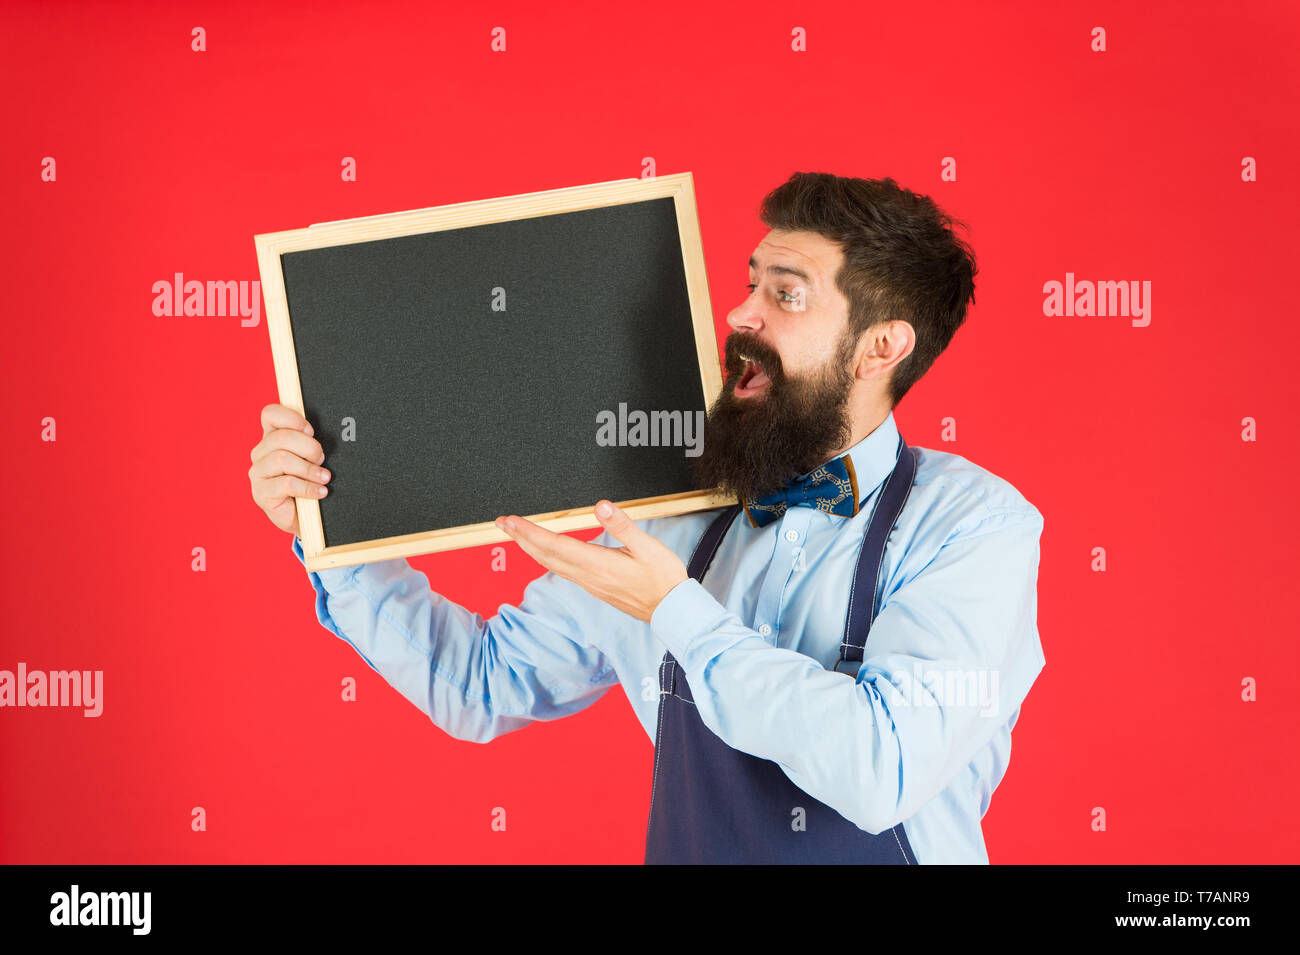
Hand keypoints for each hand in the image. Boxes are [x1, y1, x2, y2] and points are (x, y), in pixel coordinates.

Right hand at [249, 403, 330, 536]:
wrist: (307, 517)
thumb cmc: (311, 481)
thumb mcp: (312, 457)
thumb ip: (311, 441)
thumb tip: (331, 427)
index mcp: (271, 438)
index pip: (270, 414)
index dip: (292, 418)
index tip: (311, 431)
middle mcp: (260, 453)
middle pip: (281, 437)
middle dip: (309, 448)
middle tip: (322, 460)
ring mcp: (258, 473)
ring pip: (282, 459)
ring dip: (309, 468)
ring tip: (324, 478)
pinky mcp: (261, 493)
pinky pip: (285, 484)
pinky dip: (308, 487)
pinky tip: (320, 492)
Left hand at [495, 500, 688, 622]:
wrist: (672, 610)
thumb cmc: (664, 579)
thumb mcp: (649, 547)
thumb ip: (623, 526)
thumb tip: (601, 506)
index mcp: (599, 564)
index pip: (555, 545)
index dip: (531, 532)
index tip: (512, 521)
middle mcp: (588, 576)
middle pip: (546, 556)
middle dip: (521, 538)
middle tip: (501, 523)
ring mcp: (590, 584)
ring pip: (551, 564)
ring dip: (530, 548)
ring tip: (516, 534)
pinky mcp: (595, 587)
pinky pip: (562, 571)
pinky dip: (546, 558)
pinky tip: (544, 552)